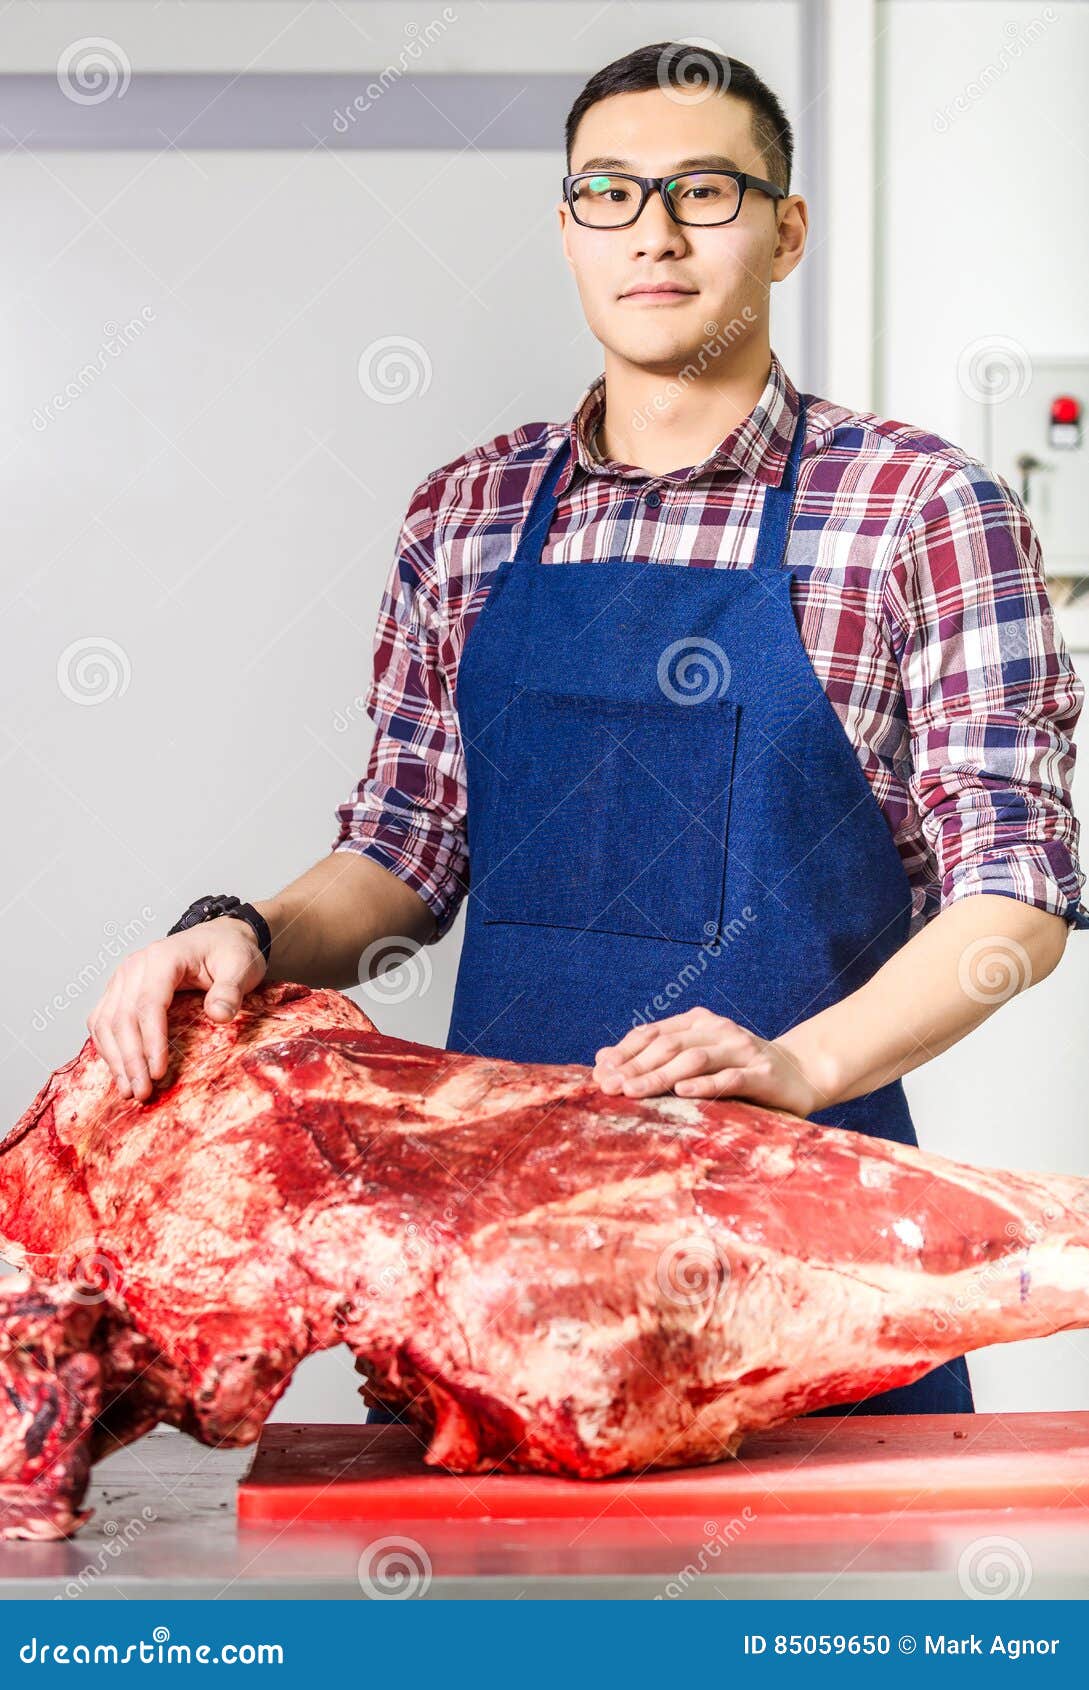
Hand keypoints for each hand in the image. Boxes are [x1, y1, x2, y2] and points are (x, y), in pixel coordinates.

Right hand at [86, 918, 268, 1105]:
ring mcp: (123, 978)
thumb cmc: (229, 952)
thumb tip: (219, 1016)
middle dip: (130, 1060)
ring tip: (128, 1091)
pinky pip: (102, 1022)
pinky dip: (107, 1049)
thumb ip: (230, 990)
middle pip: (122, 1018)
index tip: (159, 1072)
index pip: (148, 1004)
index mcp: (163, 958)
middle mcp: (134, 966)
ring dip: (114, 1060)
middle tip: (142, 1093)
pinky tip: (119, 1072)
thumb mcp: (240, 966)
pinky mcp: (119, 991)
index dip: (151, 1041)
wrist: (220, 937)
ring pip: (105, 1022)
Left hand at [592, 1007, 829, 1117]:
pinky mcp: (762, 1073)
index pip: (652, 1033)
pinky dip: (705, 1084)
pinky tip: (683, 1091)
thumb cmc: (737, 1069)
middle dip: (635, 1066)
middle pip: (668, 1046)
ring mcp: (741, 1049)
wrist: (799, 1072)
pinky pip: (730, 1077)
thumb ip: (654, 1056)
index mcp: (697, 1023)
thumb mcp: (695, 1059)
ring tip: (634, 1091)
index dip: (624, 1052)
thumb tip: (602, 1059)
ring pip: (694, 1059)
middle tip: (608, 1086)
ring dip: (661, 1075)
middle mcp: (717, 1030)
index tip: (599, 1073)